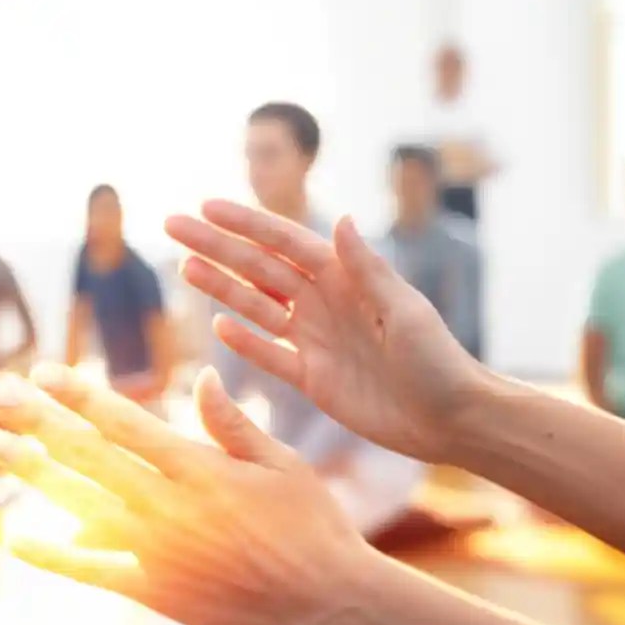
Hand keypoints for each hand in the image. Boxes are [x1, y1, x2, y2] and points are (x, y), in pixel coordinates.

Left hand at [0, 363, 374, 624]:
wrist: (326, 610)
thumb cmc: (314, 529)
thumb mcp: (284, 465)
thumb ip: (233, 425)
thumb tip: (199, 377)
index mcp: (201, 469)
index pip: (124, 422)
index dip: (78, 394)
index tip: (42, 370)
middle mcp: (169, 507)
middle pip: (88, 455)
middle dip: (38, 420)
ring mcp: (157, 551)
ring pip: (80, 505)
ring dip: (34, 472)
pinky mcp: (154, 590)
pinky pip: (91, 571)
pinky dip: (50, 553)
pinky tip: (13, 535)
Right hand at [165, 199, 487, 460]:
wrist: (451, 419)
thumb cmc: (438, 360)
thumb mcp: (403, 311)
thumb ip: (367, 269)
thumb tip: (340, 219)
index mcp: (347, 278)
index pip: (285, 243)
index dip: (246, 224)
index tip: (207, 205)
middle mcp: (326, 302)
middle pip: (259, 268)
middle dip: (216, 247)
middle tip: (173, 226)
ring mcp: (316, 340)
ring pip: (256, 307)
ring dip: (221, 287)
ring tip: (184, 267)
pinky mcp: (314, 379)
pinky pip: (270, 355)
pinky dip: (245, 342)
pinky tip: (218, 325)